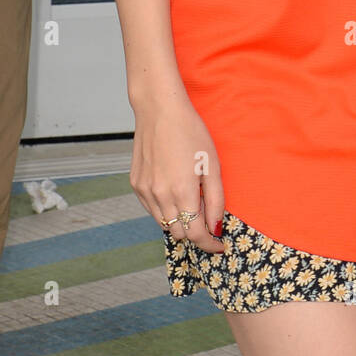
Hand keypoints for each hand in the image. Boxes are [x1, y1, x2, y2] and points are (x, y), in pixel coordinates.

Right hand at [131, 94, 225, 253]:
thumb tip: (216, 226)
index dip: (209, 244)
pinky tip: (174, 192)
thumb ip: (215, 200)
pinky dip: (165, 209)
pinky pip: (152, 209)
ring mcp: (145, 191)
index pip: (196, 235)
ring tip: (191, 203)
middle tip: (208, 222)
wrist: (159, 110)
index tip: (219, 245)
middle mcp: (160, 196)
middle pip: (179, 233)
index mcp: (182, 192)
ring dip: (179, 222)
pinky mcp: (136, 184)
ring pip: (164, 223)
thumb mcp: (212, 165)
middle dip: (196, 233)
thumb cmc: (190, 132)